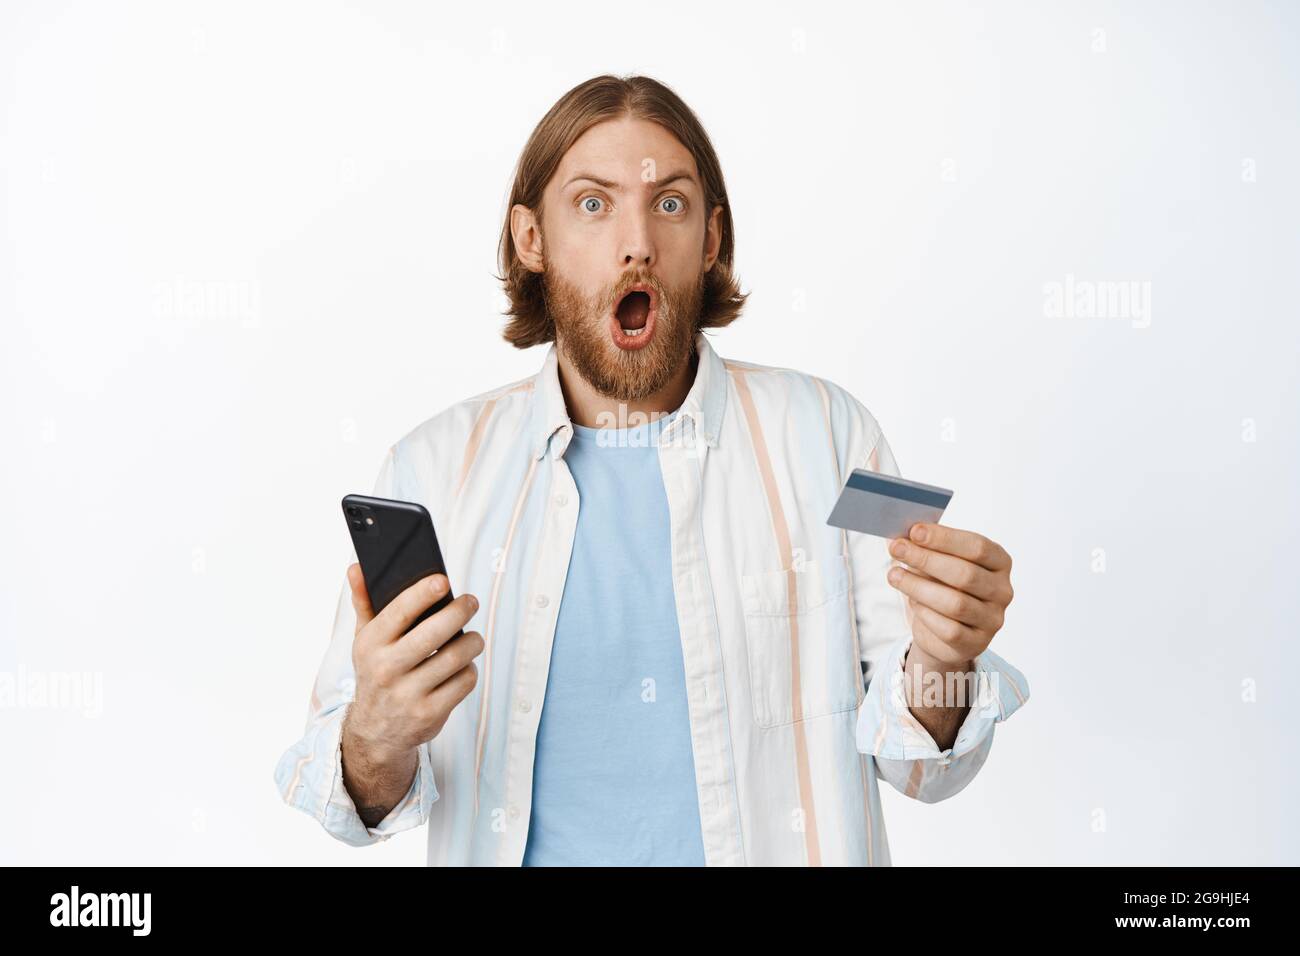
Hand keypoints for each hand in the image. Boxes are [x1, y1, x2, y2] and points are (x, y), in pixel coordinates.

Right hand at [344, 564, 482, 763]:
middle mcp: (386, 669)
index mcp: (370, 645)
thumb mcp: (365, 640)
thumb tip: (356, 567)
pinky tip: (463, 666)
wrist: (376, 732)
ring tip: (472, 637)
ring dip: (471, 642)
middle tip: (471, 602)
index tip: (443, 580)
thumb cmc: (377, 671)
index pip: (399, 612)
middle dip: (458, 612)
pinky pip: (464, 681)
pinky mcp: (430, 713)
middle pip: (434, 633)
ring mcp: (408, 693)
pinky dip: (469, 670)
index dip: (422, 593)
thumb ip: (364, 603)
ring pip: (455, 657)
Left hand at [885, 523, 1013, 669]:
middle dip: (926, 559)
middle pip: (965, 574)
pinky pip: (949, 629)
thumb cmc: (941, 586)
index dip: (945, 539)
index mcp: (1000, 562)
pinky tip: (912, 602)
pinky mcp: (977, 643)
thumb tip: (897, 536)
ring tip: (894, 575)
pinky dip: (926, 614)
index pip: (977, 547)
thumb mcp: (936, 562)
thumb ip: (923, 547)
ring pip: (955, 603)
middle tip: (897, 549)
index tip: (915, 531)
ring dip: (919, 586)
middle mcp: (1002, 590)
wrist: (943, 631)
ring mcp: (993, 619)